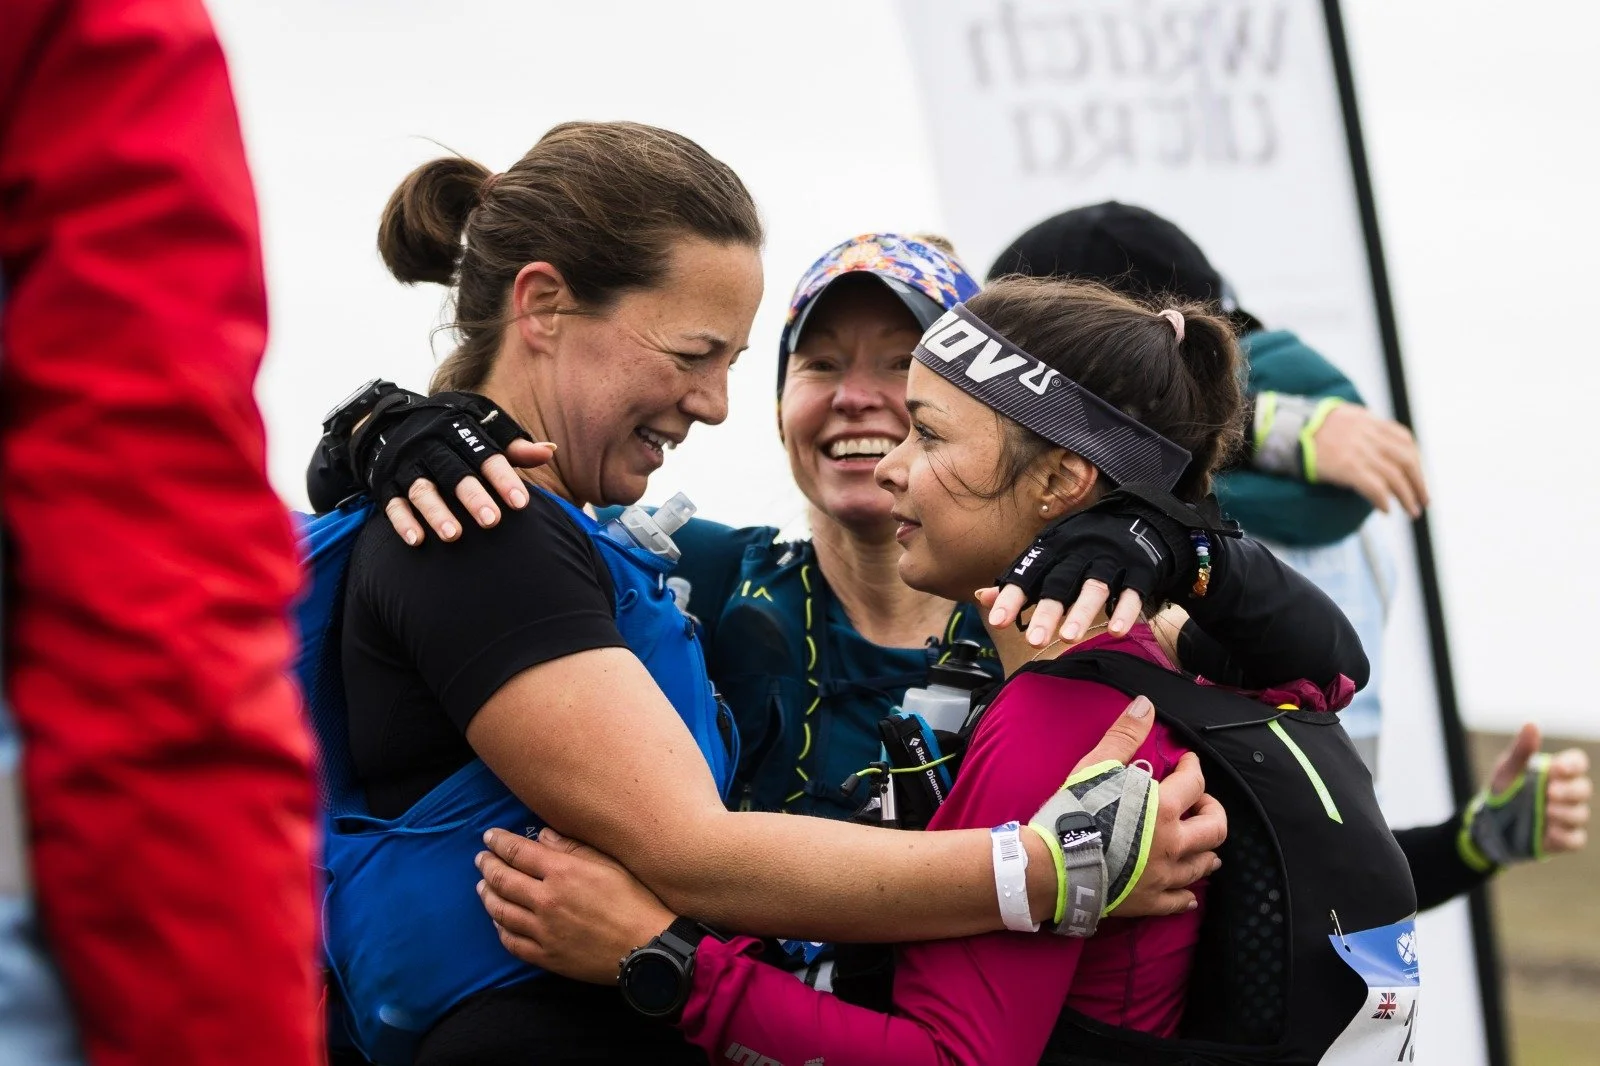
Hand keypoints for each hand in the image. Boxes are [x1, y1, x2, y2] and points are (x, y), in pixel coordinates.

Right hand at [385, 437, 555, 545]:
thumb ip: (513, 447)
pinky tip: (417, 540)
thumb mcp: (481, 430)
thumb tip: (550, 451)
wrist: (391, 422)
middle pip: (453, 471)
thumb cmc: (453, 433)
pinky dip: (403, 521)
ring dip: (437, 513)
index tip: (521, 503)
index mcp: (458, 430)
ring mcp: (406, 464)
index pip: (485, 454)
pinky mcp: (386, 482)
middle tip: (492, 521)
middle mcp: (430, 445)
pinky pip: (392, 502)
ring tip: (454, 536)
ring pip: (422, 488)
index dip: (503, 478)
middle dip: (472, 496)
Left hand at [476, 827, 675, 984]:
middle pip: (503, 880)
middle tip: (480, 859)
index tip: (489, 837)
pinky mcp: (546, 955)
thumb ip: (572, 847)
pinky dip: (499, 928)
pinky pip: (512, 941)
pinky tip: (498, 921)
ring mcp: (543, 930)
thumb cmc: (633, 899)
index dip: (499, 843)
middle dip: (487, 866)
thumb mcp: (607, 863)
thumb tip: (541, 835)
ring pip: (501, 911)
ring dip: (487, 896)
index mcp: (562, 872)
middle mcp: (546, 900)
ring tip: (482, 887)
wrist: (646, 946)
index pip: (518, 852)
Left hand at [981, 486, 1233, 647]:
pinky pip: (1132, 591)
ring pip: (1094, 588)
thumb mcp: (1049, 556)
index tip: (997, 621)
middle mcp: (1078, 554)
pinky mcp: (1138, 570)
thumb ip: (1019, 580)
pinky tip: (1116, 632)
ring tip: (1068, 638)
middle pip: (1060, 584)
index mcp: (1053, 551)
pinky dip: (1125, 611)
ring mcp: (1110, 561)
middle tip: (1033, 641)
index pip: (1028, 574)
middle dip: (1047, 612)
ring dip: (1081, 613)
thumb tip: (981, 596)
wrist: (1136, 518)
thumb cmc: (1081, 548)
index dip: (1012, 597)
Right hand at [1030, 697, 1225, 919]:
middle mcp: (1173, 843)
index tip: (1187, 761)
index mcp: (1165, 809)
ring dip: (1207, 851)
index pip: (1194, 782)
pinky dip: (1187, 894)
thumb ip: (1124, 736)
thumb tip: (1145, 704)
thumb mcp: (1096, 767)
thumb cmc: (1074, 814)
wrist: (1054, 866)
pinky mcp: (1150, 901)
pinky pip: (1180, 900)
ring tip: (1203, 845)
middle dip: (1213, 810)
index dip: (1193, 767)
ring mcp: (1164, 876)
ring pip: (1202, 865)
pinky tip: (1187, 891)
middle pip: (1215, 828)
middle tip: (1200, 802)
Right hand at [1311, 403, 1428, 517]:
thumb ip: (1364, 426)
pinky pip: (1375, 487)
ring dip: (1407, 497)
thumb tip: (1377, 440)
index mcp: (1371, 422)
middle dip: (1419, 483)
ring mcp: (1360, 452)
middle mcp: (1370, 436)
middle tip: (1423, 501)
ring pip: (1395, 477)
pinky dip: (1383, 500)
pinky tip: (1385, 510)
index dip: (1416, 460)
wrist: (1288, 429)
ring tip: (1411, 511)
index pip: (1405, 440)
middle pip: (1406, 461)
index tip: (1418, 477)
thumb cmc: (1311, 426)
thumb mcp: (1345, 417)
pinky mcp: (1348, 467)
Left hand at [1489, 724, 1589, 855]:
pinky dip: (1566, 836)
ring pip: (1581, 814)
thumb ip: (1522, 750)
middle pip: (1584, 789)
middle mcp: (1566, 793)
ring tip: (1545, 811)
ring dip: (1566, 813)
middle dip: (1570, 790)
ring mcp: (1566, 816)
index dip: (1573, 765)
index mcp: (1555, 772)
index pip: (1578, 763)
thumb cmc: (1504, 790)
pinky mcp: (1562, 838)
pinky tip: (1550, 831)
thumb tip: (1532, 723)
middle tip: (1550, 792)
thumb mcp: (1507, 769)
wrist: (1490, 823)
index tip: (1556, 769)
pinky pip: (1576, 839)